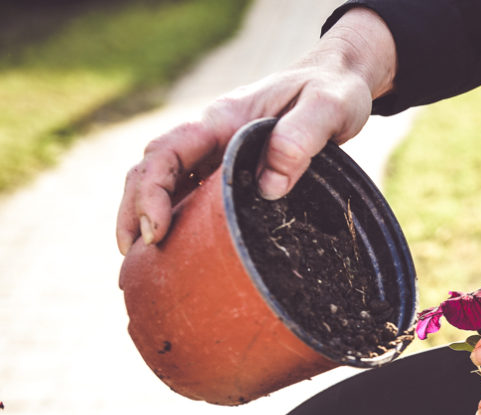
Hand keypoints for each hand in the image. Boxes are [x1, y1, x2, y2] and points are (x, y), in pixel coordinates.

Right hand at [115, 7, 395, 254]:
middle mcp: (213, 137)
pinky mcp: (235, 170)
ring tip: (141, 264)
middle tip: (135, 258)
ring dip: (147, 218)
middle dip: (134, 212)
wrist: (342, 81)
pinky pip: (196, 194)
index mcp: (224, 120)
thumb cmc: (336, 90)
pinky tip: (177, 252)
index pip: (167, 153)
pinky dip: (179, 220)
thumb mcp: (329, 107)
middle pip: (153, 171)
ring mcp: (221, 154)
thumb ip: (301, 138)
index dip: (152, 192)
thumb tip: (269, 187)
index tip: (156, 230)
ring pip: (169, 185)